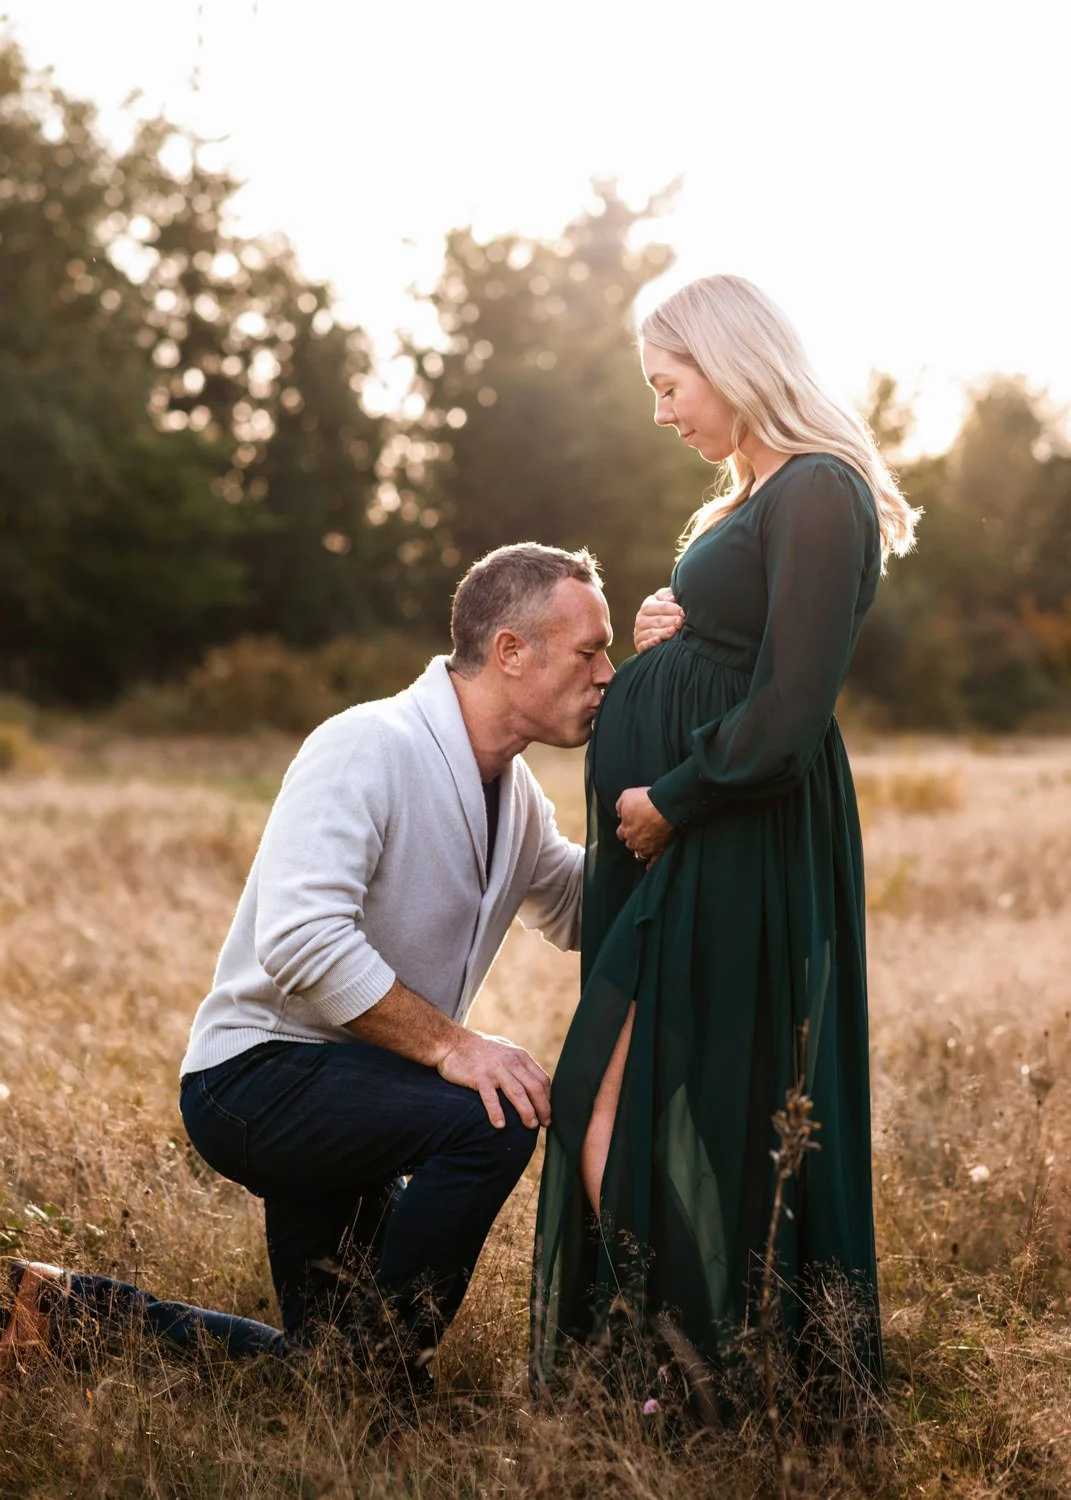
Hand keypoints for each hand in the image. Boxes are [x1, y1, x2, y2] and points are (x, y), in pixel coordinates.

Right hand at [436, 1030, 551, 1129]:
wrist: (452, 1042)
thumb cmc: (481, 1050)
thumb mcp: (506, 1050)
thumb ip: (520, 1064)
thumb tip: (535, 1083)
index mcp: (520, 1056)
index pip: (542, 1079)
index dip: (548, 1098)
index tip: (547, 1112)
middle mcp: (511, 1061)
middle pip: (534, 1087)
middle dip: (543, 1107)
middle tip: (545, 1123)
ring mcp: (495, 1069)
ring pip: (517, 1093)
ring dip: (526, 1111)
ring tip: (531, 1126)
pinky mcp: (478, 1076)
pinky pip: (490, 1097)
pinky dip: (497, 1112)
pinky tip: (501, 1125)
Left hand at [615, 786, 674, 862]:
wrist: (664, 807)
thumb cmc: (646, 800)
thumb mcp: (627, 796)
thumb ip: (620, 806)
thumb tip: (618, 813)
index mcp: (625, 829)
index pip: (620, 833)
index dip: (625, 829)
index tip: (629, 826)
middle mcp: (634, 841)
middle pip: (630, 845)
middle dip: (633, 841)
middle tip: (638, 837)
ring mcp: (647, 847)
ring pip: (640, 855)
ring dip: (641, 852)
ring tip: (644, 850)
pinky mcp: (659, 850)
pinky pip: (653, 862)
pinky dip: (651, 864)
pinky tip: (650, 865)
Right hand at [633, 587, 683, 653]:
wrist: (661, 634)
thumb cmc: (668, 614)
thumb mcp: (667, 602)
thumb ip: (668, 596)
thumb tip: (671, 598)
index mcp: (647, 606)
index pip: (660, 606)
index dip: (672, 609)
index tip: (682, 612)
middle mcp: (641, 619)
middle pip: (657, 620)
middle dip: (670, 621)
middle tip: (680, 622)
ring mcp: (639, 633)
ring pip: (651, 632)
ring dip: (663, 632)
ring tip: (674, 631)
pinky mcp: (639, 645)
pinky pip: (643, 644)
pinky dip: (650, 643)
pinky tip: (658, 641)